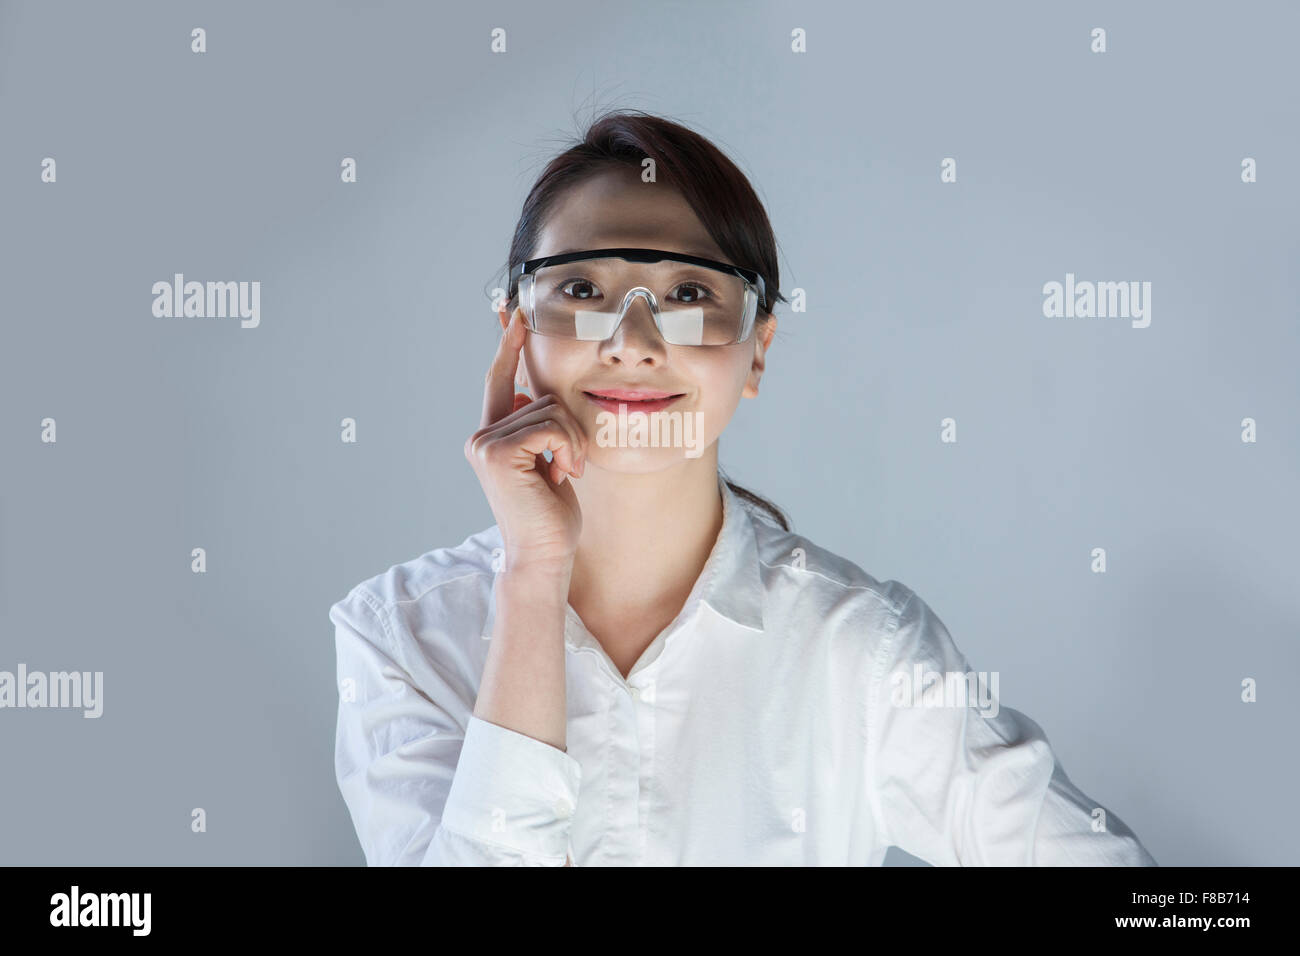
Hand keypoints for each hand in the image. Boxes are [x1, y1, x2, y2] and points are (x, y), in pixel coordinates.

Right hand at [463, 306, 588, 572]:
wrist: (543, 554)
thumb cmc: (551, 514)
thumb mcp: (548, 460)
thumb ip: (538, 428)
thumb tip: (529, 392)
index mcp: (492, 434)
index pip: (499, 378)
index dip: (508, 344)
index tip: (513, 311)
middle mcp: (481, 434)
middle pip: (542, 396)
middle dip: (569, 429)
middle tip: (567, 466)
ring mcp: (485, 442)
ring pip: (550, 411)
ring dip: (572, 443)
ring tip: (564, 473)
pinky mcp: (497, 452)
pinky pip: (550, 427)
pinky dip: (567, 449)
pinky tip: (562, 475)